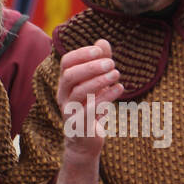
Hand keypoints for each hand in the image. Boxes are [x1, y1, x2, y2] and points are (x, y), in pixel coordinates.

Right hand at [57, 39, 122, 163]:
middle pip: (70, 76)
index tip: (100, 50)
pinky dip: (106, 97)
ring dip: (100, 81)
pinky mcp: (79, 126)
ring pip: (80, 93)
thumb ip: (99, 63)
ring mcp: (69, 112)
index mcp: (65, 84)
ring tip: (117, 74)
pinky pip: (91, 110)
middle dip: (91, 67)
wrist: (85, 142)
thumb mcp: (96, 84)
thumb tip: (103, 41)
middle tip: (112, 63)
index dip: (82, 53)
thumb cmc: (91, 109)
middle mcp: (63, 96)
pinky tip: (119, 88)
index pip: (66, 63)